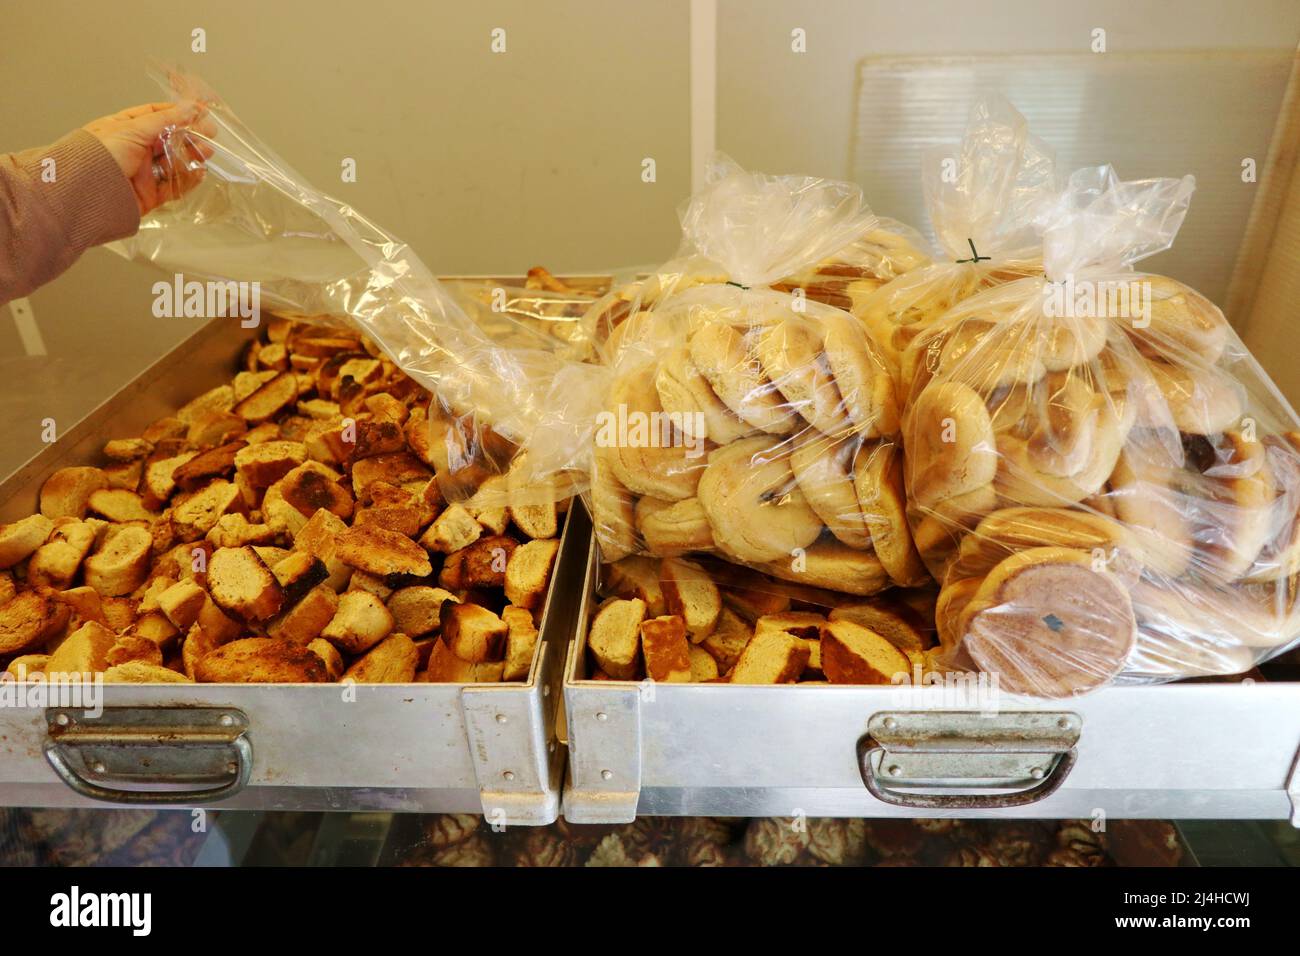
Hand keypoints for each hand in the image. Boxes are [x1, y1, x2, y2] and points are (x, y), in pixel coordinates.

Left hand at [83, 101, 217, 215]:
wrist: (85, 193)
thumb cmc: (97, 156)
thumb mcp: (132, 129)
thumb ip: (164, 120)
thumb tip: (188, 108)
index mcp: (124, 128)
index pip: (155, 115)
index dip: (178, 112)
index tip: (199, 111)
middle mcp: (133, 149)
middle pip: (168, 140)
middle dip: (189, 136)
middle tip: (208, 134)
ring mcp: (141, 172)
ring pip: (173, 163)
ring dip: (191, 157)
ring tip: (206, 152)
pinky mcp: (149, 194)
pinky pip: (173, 186)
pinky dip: (188, 180)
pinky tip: (198, 173)